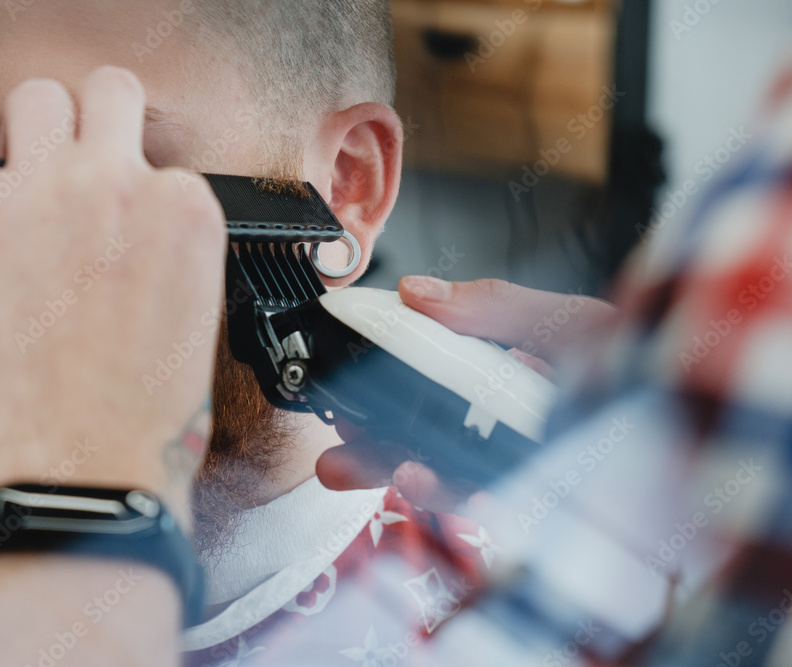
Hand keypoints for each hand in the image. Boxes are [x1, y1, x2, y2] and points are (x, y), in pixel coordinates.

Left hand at [0, 67, 225, 523]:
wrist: (82, 472)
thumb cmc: (141, 417)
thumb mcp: (195, 316)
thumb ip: (170, 248)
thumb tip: (132, 220)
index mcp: (188, 211)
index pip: (159, 158)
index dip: (135, 193)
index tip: (118, 228)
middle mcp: (122, 183)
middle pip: (107, 94)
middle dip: (93, 130)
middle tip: (75, 177)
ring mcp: (47, 191)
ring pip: (36, 95)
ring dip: (30, 134)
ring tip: (21, 183)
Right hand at [316, 276, 615, 509]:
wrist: (694, 417)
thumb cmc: (641, 362)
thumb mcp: (567, 321)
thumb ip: (493, 308)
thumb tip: (416, 292)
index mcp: (499, 370)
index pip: (423, 373)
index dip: (378, 378)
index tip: (339, 375)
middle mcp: (497, 419)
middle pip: (418, 429)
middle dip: (367, 439)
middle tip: (328, 448)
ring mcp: (510, 460)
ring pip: (435, 469)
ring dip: (388, 469)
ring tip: (353, 466)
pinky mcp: (528, 495)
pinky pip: (474, 499)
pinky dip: (438, 491)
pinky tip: (417, 478)